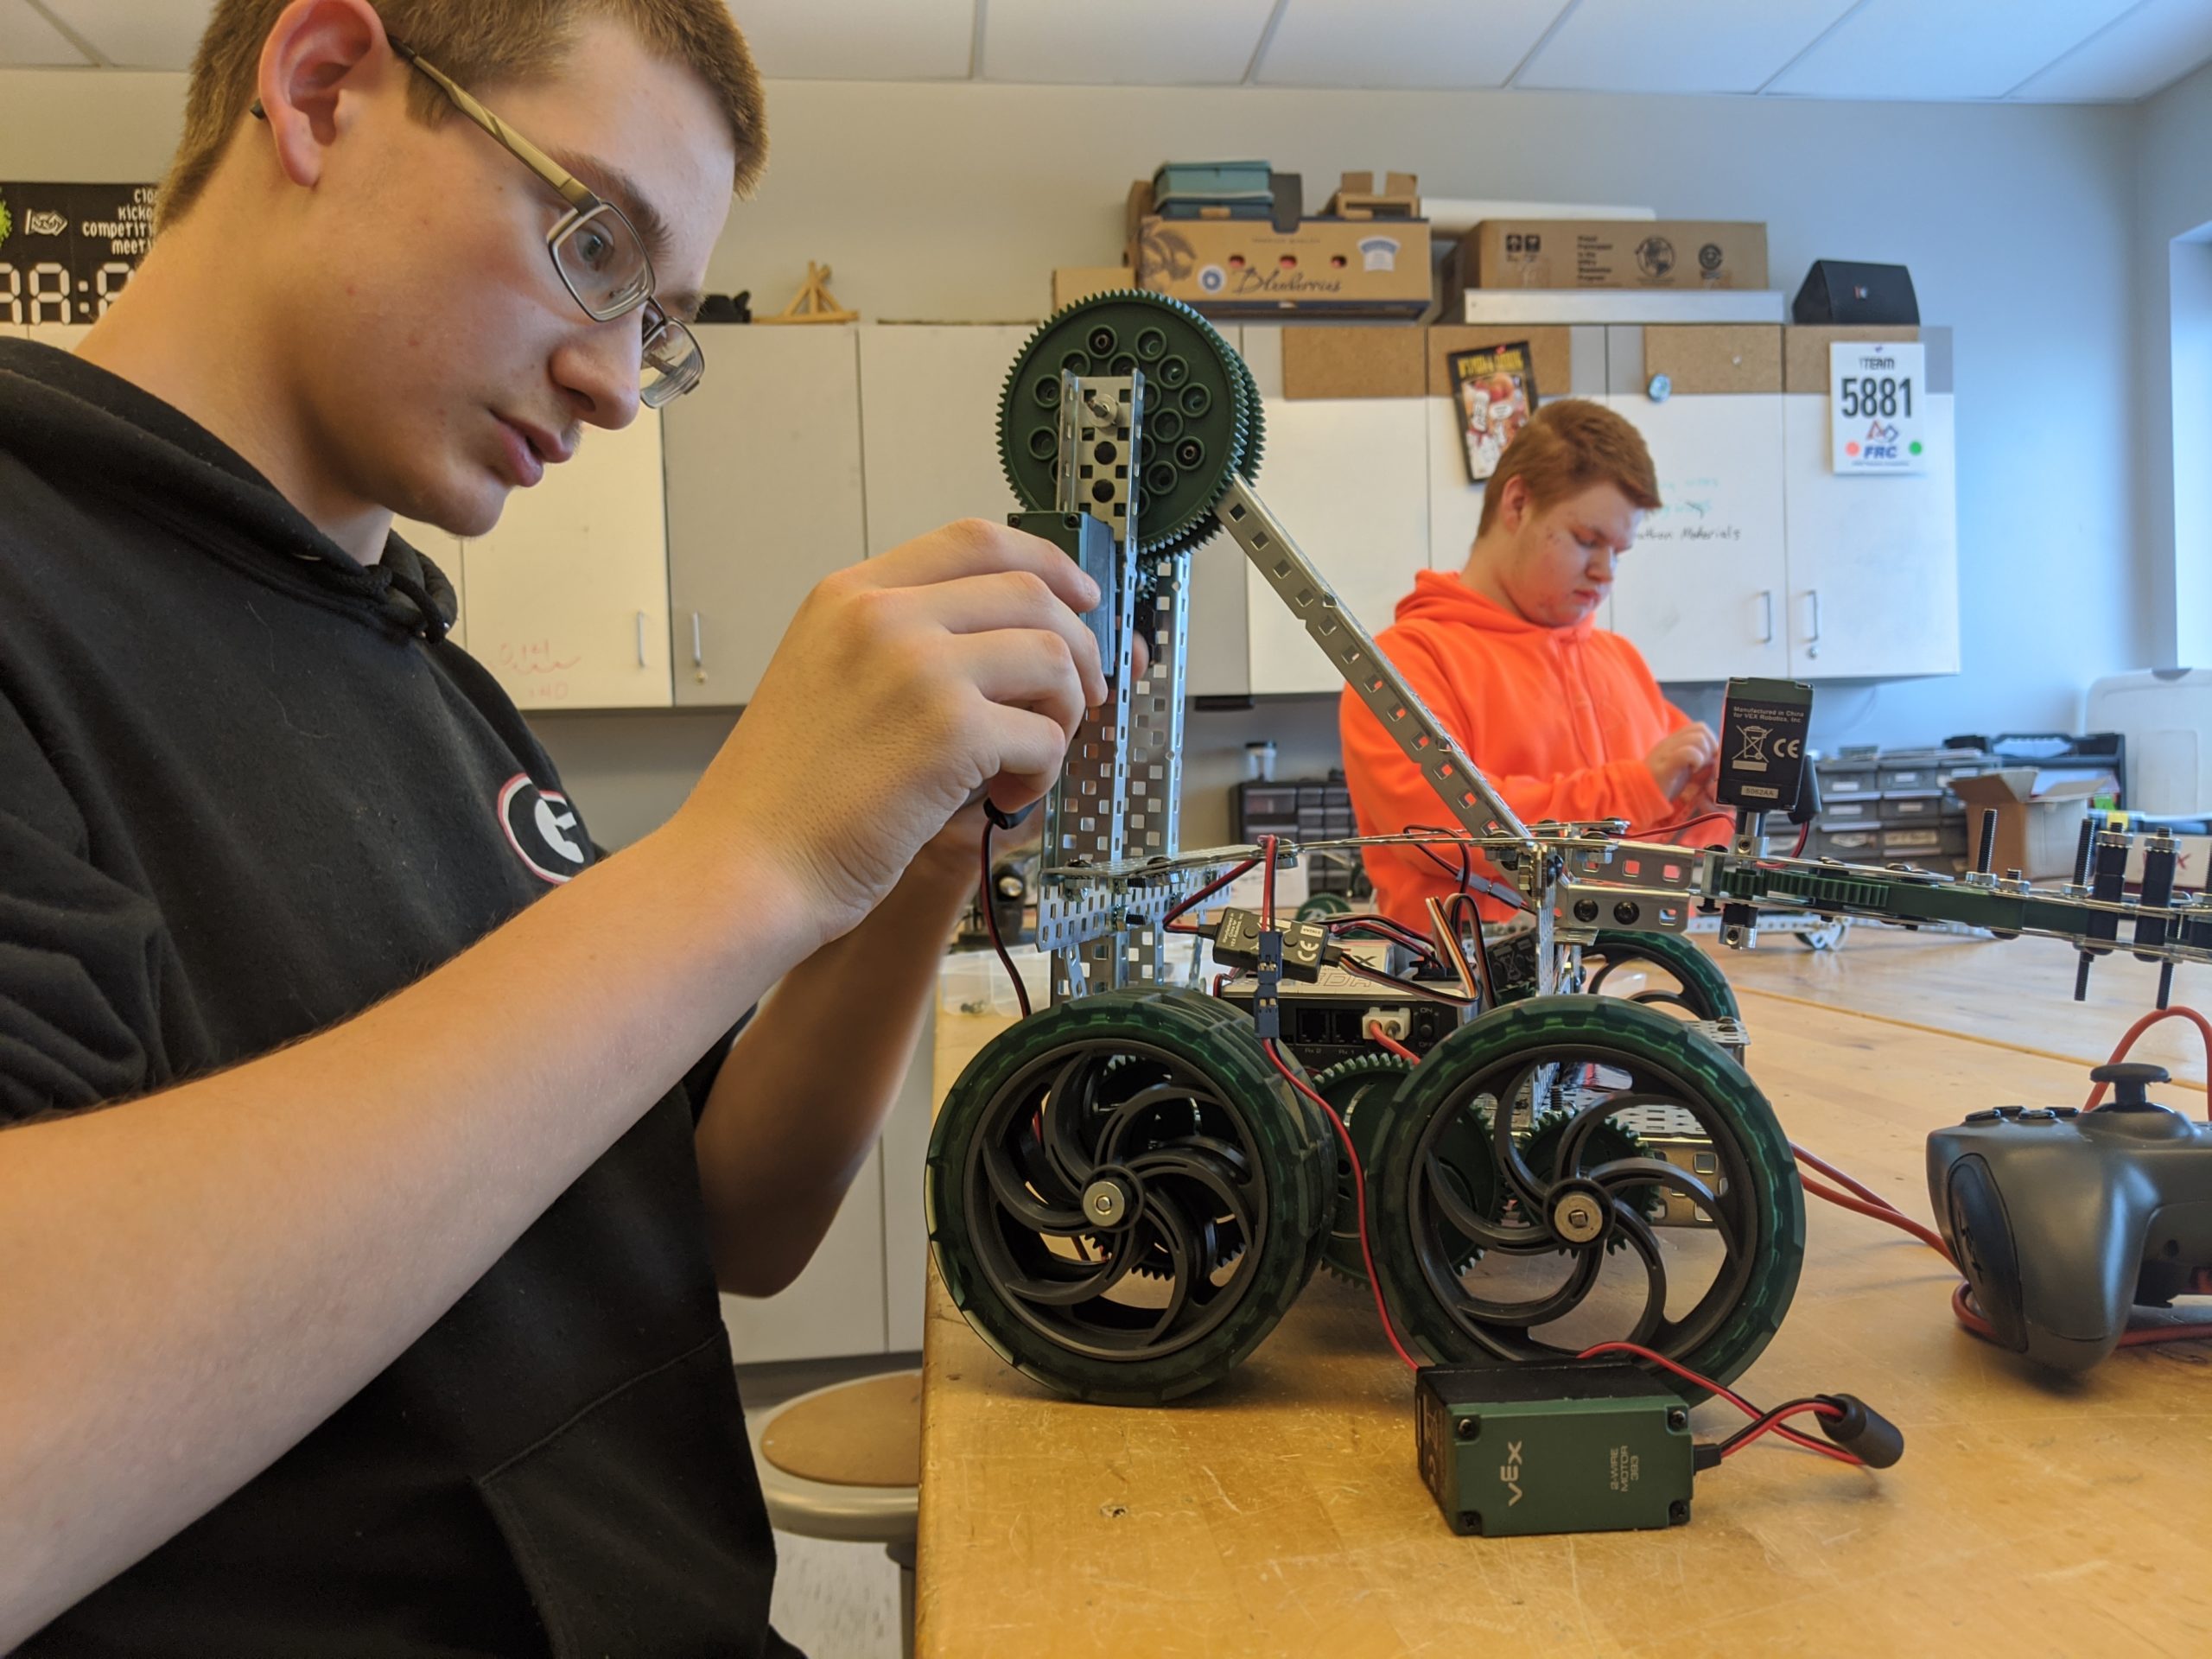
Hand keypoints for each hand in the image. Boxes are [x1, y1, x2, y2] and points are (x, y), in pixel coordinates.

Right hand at [680, 519, 1107, 941]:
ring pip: (1052, 655)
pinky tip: (1007, 794)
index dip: (1047, 563)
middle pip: (1030, 592)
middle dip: (1078, 646)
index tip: (1079, 598)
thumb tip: (1011, 645)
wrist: (745, 866)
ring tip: (1029, 757)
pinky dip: (1044, 770)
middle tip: (1082, 694)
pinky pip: (1045, 733)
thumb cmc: (784, 798)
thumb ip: (901, 645)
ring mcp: (919, 667)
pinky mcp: (951, 730)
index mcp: (850, 594)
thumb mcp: (824, 677)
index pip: (974, 539)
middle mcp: (884, 615)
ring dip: (1064, 711)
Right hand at [1645, 723, 1718, 803]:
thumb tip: (1716, 759)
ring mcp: (1666, 752)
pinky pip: (1687, 753)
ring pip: (1697, 739)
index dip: (1711, 741)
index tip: (1710, 759)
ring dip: (1704, 755)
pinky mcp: (1665, 766)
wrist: (1636, 795)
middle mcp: (1670, 742)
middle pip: (1701, 729)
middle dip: (1710, 747)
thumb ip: (1695, 759)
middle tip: (1705, 765)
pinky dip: (1696, 761)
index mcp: (1674, 741)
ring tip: (1697, 770)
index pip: (1699, 727)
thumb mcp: (1680, 767)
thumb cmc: (1661, 784)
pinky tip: (1692, 772)